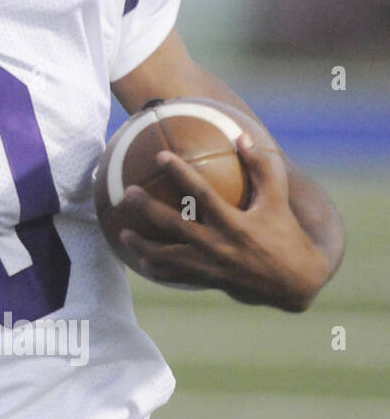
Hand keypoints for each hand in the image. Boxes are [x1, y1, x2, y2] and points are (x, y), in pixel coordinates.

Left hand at [115, 134, 327, 310]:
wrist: (296, 282)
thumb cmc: (286, 234)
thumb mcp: (277, 200)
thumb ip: (261, 168)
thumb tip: (242, 136)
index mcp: (236, 223)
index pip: (201, 193)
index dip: (179, 173)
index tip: (160, 156)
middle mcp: (220, 245)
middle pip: (175, 225)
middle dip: (148, 209)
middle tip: (129, 193)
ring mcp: (212, 266)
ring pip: (169, 256)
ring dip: (143, 246)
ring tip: (122, 233)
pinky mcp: (209, 281)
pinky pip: (177, 276)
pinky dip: (157, 269)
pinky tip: (140, 261)